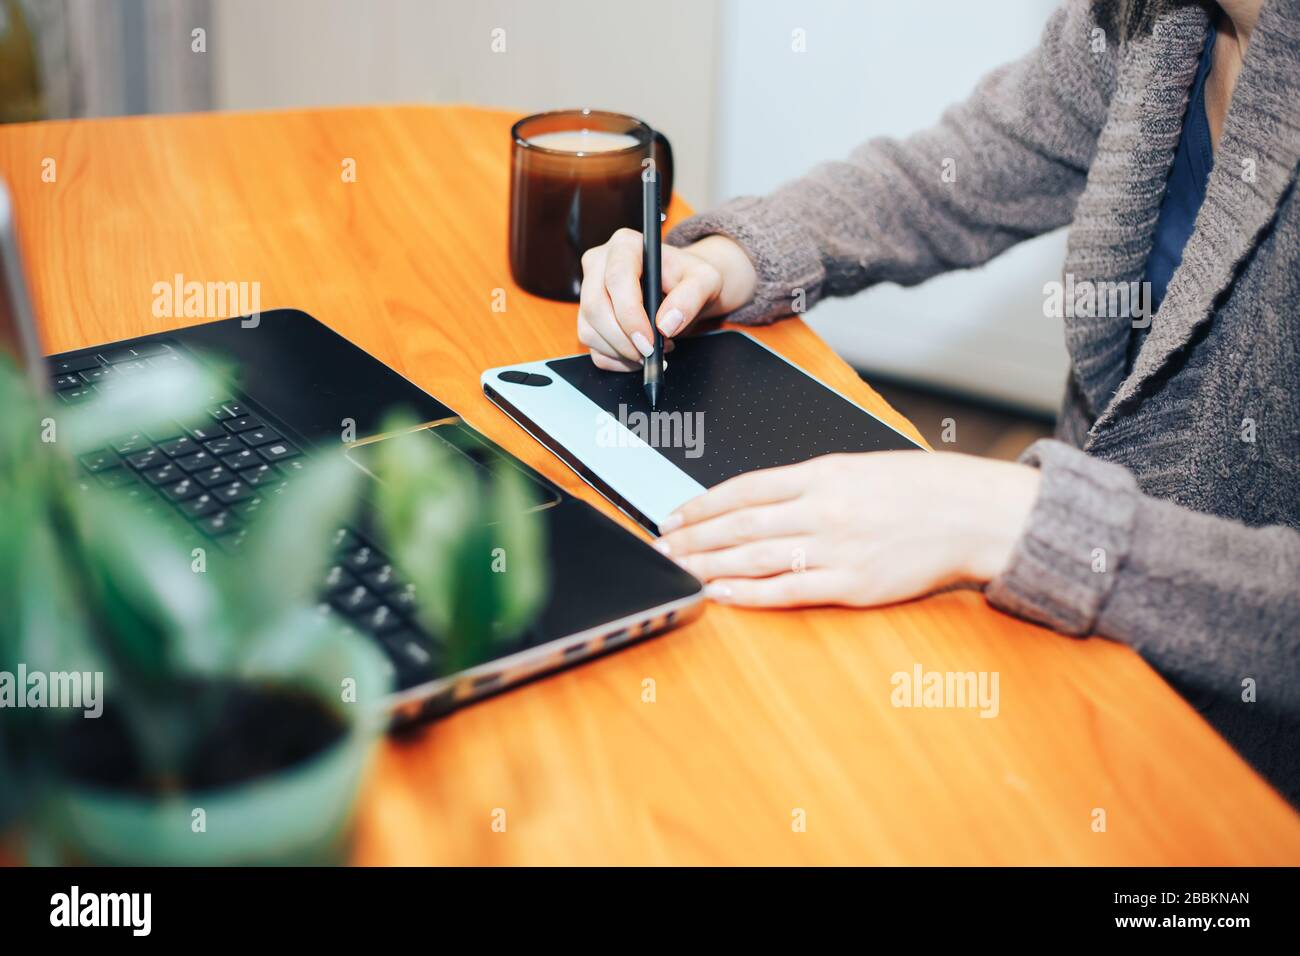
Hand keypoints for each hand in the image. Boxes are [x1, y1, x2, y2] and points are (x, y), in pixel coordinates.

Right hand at [577, 233, 757, 370]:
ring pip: (589, 331)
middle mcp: (599, 264)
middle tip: (651, 353)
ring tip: (652, 349)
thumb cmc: (690, 278)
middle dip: (623, 340)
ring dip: (621, 352)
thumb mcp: (705, 281)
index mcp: (625, 245)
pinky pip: (592, 347)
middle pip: (595, 307)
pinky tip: (638, 353)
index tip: (650, 342)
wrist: (683, 287)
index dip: (630, 315)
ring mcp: (589, 291)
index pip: (617, 280)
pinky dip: (615, 360)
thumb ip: (691, 297)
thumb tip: (667, 323)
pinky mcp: (587, 316)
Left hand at [655, 451, 1040, 607]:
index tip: (672, 516)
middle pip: (739, 524)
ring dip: (708, 564)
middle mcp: (823, 509)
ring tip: (677, 568)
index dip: (700, 504)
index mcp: (822, 473)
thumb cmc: (918, 489)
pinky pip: (789, 590)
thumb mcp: (857, 467)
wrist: (973, 513)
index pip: (743, 488)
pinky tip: (720, 591)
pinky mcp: (853, 585)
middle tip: (659, 546)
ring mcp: (837, 549)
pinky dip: (748, 591)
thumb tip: (750, 500)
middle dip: (692, 537)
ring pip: (755, 557)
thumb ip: (806, 483)